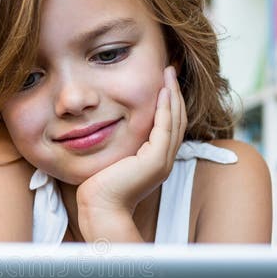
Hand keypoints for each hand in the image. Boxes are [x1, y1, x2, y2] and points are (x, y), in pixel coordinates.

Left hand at [76, 66, 186, 233]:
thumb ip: (119, 145)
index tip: (163, 81)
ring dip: (173, 94)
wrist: (100, 208)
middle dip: (175, 93)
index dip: (169, 102)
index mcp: (156, 160)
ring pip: (175, 120)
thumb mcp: (113, 159)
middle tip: (170, 69)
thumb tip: (108, 127)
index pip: (169, 125)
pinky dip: (166, 108)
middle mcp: (164, 160)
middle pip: (177, 119)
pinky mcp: (155, 161)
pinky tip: (163, 91)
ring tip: (169, 72)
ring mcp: (162, 161)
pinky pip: (165, 128)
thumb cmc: (99, 188)